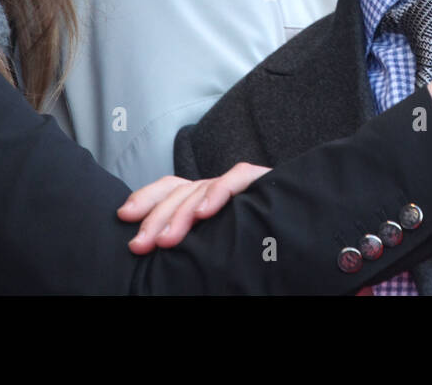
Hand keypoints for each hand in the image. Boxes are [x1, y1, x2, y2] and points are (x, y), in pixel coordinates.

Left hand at [118, 163, 271, 253]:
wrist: (308, 224)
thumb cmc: (257, 245)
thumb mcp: (214, 243)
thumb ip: (194, 244)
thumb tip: (154, 253)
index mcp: (202, 199)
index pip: (170, 188)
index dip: (145, 198)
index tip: (123, 216)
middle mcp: (217, 188)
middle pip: (178, 191)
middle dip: (155, 217)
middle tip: (141, 245)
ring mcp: (238, 183)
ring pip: (201, 187)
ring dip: (181, 214)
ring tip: (167, 240)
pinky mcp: (262, 181)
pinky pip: (237, 178)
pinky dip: (218, 193)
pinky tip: (205, 212)